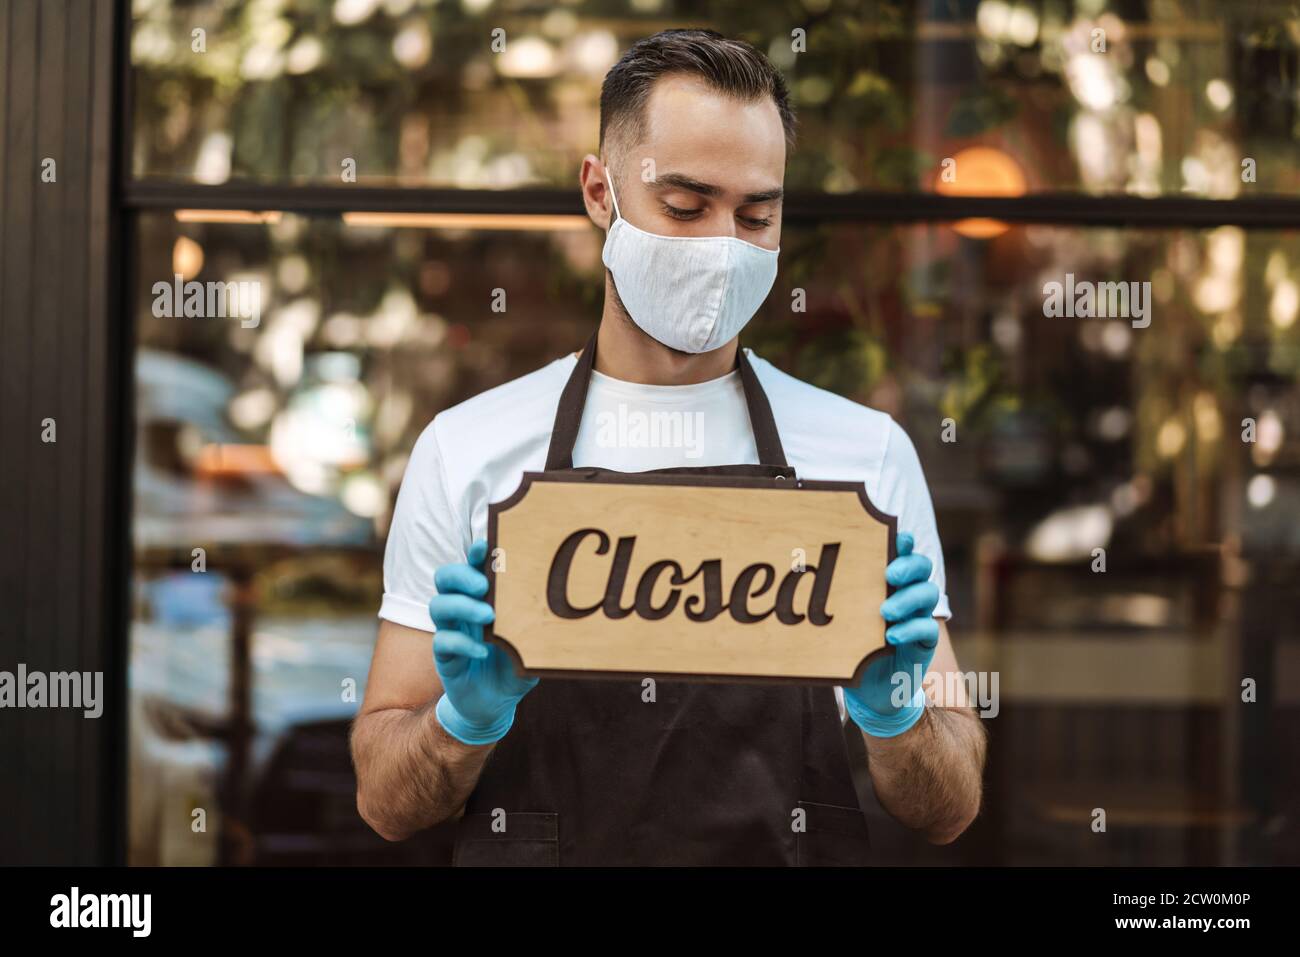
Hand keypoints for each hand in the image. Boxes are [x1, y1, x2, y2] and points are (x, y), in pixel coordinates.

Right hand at [428, 539, 537, 744]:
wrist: (495, 704)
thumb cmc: (514, 664)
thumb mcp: (531, 643)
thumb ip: (539, 624)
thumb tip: (562, 604)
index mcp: (482, 599)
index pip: (472, 567)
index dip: (476, 554)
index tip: (487, 545)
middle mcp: (462, 610)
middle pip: (445, 578)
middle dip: (462, 575)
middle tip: (484, 586)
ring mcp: (451, 631)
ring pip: (438, 605)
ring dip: (463, 607)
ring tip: (489, 617)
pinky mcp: (445, 657)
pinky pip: (442, 642)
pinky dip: (463, 644)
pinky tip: (483, 650)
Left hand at [843, 533, 939, 737]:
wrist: (870, 688)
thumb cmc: (853, 645)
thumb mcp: (843, 618)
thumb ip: (835, 597)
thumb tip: (799, 570)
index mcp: (889, 581)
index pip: (902, 553)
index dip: (903, 542)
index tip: (896, 537)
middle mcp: (908, 593)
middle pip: (921, 567)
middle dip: (908, 565)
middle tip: (889, 574)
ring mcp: (919, 616)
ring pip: (928, 594)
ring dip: (907, 598)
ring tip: (885, 611)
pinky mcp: (924, 642)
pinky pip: (927, 628)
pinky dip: (910, 628)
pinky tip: (891, 635)